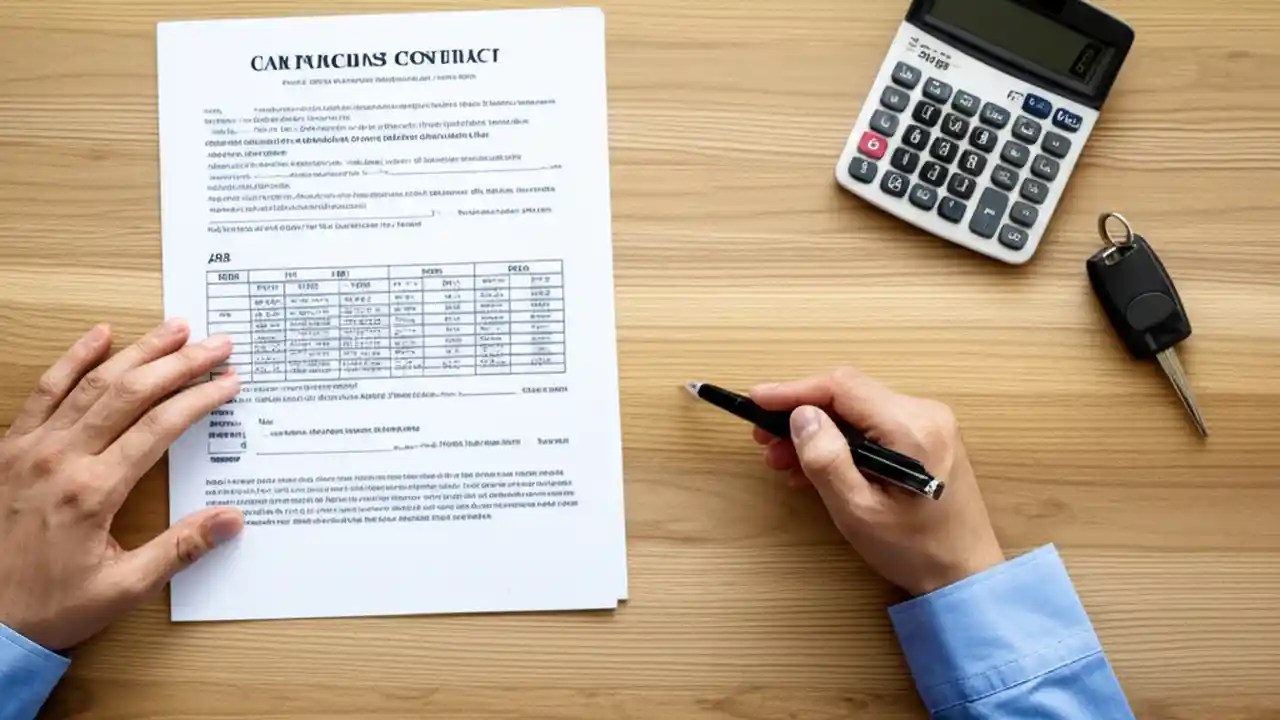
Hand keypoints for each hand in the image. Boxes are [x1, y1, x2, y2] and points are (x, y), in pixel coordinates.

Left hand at [0, 320, 243, 650]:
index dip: (199, 399)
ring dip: (137, 351)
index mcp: (93, 491)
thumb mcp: (123, 588)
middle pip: (131, 393)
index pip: (160, 427)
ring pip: (92, 383)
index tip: (229, 382)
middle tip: (216, 344)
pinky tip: (99, 336)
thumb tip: (231, 520)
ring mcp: (30, 448)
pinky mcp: (9, 448)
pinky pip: (44, 391)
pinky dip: (73, 359)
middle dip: (179, 363)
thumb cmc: (51, 605)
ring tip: (174, 330)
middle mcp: (60, 459)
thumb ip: (179, 549)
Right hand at [751, 368, 1003, 595]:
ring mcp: (929, 423)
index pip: (842, 387)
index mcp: (911, 427)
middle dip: (801, 414)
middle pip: (848, 395)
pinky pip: (873, 425)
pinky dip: (840, 440)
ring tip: (782, 460)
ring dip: (818, 429)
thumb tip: (801, 416)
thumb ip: (826, 459)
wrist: (966, 574)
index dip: (794, 390)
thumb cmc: (914, 550)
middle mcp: (925, 413)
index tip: (755, 400)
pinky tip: (814, 466)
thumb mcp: (858, 511)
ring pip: (857, 410)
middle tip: (763, 441)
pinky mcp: (927, 437)